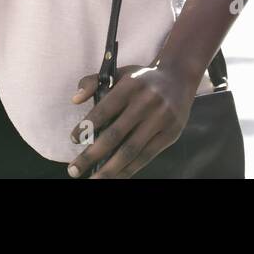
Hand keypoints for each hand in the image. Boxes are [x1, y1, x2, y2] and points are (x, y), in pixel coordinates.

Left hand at [67, 61, 197, 177]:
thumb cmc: (142, 79)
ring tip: (93, 180)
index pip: (104, 110)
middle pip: (115, 135)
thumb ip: (94, 82)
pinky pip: (147, 156)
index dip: (86, 127)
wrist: (179, 77)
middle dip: (91, 155)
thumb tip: (75, 100)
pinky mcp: (171, 133)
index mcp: (131, 85)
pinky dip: (129, 169)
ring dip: (109, 169)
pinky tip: (115, 176)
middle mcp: (147, 102)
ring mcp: (161, 119)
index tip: (73, 140)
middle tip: (74, 169)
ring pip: (131, 150)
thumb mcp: (120, 72)